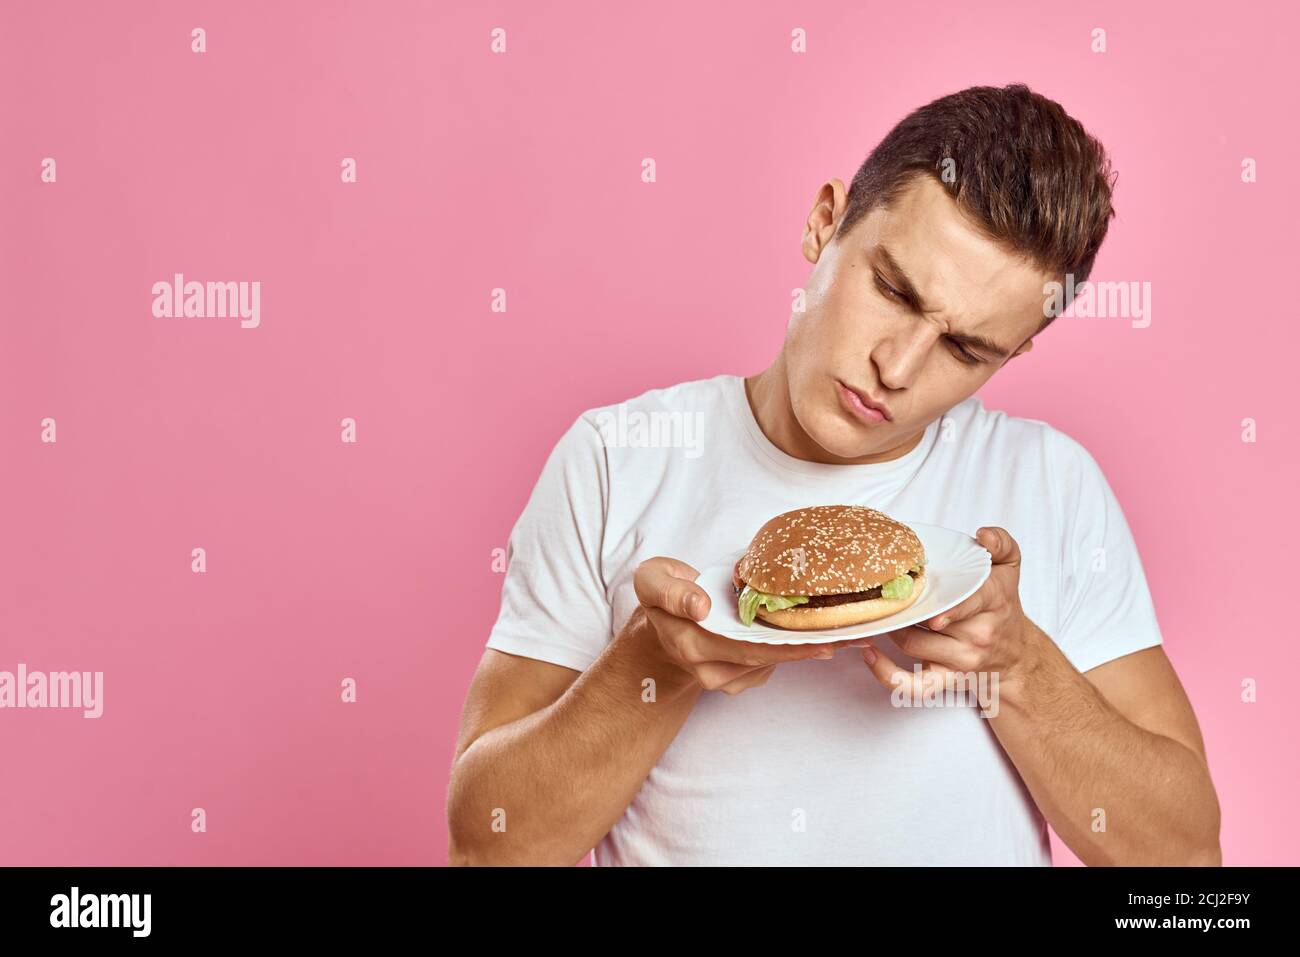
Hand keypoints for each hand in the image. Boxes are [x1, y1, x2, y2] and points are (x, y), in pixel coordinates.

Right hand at [633, 556, 846, 694]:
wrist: (663, 624)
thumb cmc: (664, 595)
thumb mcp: (653, 580)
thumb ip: (670, 591)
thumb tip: (700, 606)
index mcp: (691, 644)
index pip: (746, 648)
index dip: (786, 646)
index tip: (821, 641)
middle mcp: (709, 670)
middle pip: (767, 660)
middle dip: (809, 649)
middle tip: (851, 638)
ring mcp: (726, 678)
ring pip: (773, 664)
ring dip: (807, 650)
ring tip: (846, 633)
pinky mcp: (740, 678)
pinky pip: (772, 665)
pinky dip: (795, 650)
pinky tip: (818, 635)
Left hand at [860, 527, 1038, 694]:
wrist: (1015, 655)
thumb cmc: (1002, 606)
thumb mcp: (1009, 567)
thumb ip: (1001, 543)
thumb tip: (983, 535)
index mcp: (992, 601)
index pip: (972, 602)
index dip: (951, 609)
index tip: (932, 614)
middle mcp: (979, 635)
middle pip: (930, 622)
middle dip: (905, 608)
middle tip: (883, 592)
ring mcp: (961, 660)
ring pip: (913, 645)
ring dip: (892, 628)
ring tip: (881, 611)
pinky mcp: (946, 679)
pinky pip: (915, 687)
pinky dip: (888, 675)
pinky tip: (869, 654)